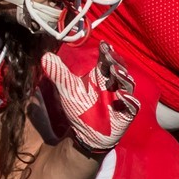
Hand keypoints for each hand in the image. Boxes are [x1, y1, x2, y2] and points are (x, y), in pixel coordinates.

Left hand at [40, 41, 140, 156]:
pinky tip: (123, 96)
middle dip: (116, 62)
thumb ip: (58, 74)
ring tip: (117, 72)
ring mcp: (121, 98)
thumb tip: (45, 57)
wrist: (86, 133)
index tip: (103, 44)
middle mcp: (113, 84)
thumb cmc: (80, 107)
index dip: (107, 51)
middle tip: (110, 57)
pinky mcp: (126, 113)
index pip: (106, 60)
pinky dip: (130, 101)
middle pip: (119, 70)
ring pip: (128, 85)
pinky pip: (132, 106)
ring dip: (124, 78)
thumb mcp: (68, 89)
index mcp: (100, 76)